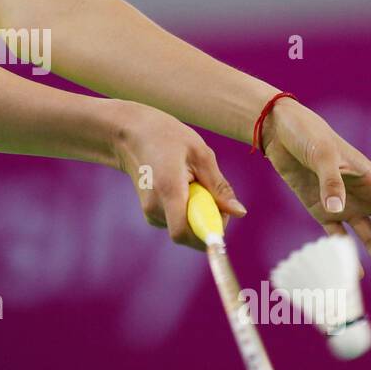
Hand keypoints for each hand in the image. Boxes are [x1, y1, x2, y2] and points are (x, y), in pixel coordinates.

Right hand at [112, 102, 246, 249]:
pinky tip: (183, 186)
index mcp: (168, 191)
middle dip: (209, 219)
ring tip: (193, 181)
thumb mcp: (200, 154)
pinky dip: (188, 209)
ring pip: (185, 227)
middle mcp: (155, 207)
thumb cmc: (167, 137)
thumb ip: (219, 186)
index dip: (206, 235)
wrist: (130, 134)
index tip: (222, 219)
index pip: (183, 232)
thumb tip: (239, 212)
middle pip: (189, 232)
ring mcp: (150, 212)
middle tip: (213, 192)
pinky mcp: (151, 213)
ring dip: (198, 211)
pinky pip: (178, 221)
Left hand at [259, 99, 370, 294]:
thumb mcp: (321, 152)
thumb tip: (337, 209)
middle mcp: (365, 196)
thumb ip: (331, 180)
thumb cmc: (307, 134)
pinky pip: (338, 238)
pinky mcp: (321, 210)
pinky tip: (355, 277)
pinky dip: (346, 257)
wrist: (280, 131)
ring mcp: (345, 205)